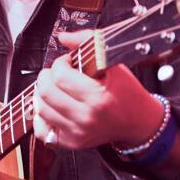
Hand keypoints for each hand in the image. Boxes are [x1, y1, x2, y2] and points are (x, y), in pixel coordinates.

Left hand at [32, 34, 164, 150]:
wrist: (138, 122)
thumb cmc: (128, 93)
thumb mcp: (114, 64)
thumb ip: (88, 43)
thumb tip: (63, 37)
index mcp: (98, 97)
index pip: (60, 76)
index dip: (60, 63)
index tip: (67, 62)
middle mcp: (86, 117)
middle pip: (46, 92)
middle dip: (47, 76)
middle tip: (57, 74)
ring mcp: (77, 132)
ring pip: (41, 109)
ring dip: (42, 94)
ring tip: (54, 89)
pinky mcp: (71, 142)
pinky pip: (41, 130)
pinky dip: (41, 117)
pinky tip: (52, 107)